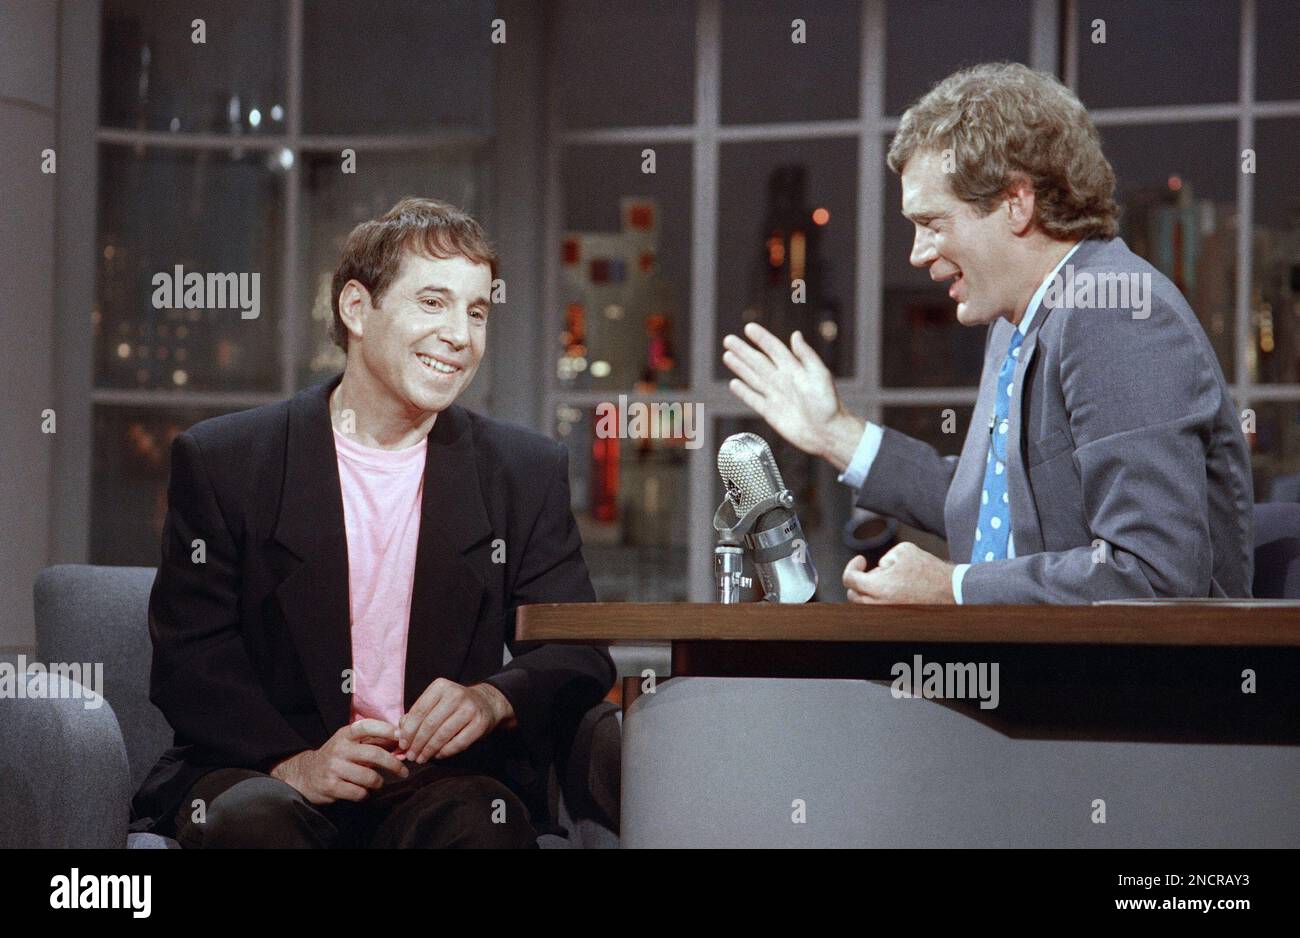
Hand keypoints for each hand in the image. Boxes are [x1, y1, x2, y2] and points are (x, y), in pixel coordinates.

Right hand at [269, 718, 409, 804]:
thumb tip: (402, 739)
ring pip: (369, 777)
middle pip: (374, 755)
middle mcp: (339, 749)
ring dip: (378, 782)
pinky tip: (362, 791)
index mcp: (345, 735)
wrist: (306, 775)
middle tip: (403, 772)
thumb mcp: (350, 743)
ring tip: (377, 782)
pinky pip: (359, 793)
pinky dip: (365, 794)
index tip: (400, 736)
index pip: (366, 726)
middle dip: (394, 764)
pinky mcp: (331, 786)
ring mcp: (334, 768)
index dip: (385, 729)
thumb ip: (373, 740)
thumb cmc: (337, 757)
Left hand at [398, 679, 514, 764]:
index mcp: (441, 686)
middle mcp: (456, 695)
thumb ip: (416, 715)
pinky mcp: (480, 724)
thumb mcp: (435, 702)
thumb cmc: (453, 706)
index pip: (419, 711)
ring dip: (428, 750)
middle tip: (411, 755)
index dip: (408, 730)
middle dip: (417, 743)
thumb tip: (399, 735)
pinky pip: (457, 743)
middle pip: (429, 724)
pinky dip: (444, 752)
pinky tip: (437, 756)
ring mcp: (469, 709)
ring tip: (421, 758)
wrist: (486, 703)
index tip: (402, 744)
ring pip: (442, 735)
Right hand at [722, 323, 863, 470]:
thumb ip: (806, 355)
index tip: (749, 328)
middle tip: (728, 340)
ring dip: (740, 367)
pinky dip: (743, 392)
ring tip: (727, 355)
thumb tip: (795, 335)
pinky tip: (734, 383)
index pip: (774, 349)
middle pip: (758, 362)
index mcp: (794, 369)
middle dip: (743, 351)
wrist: (827, 433)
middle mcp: (782, 380)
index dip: (762, 338)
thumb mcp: (820, 375)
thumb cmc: (828, 404)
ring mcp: (775, 396)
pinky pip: (753, 399)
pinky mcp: (770, 412)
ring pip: (753, 378)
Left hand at [842, 543, 956, 603]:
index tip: (862, 560)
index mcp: (878, 587)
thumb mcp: (904, 550)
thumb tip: (880, 568)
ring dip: (870, 591)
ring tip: (890, 579)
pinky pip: (878, 610)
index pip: (849, 580)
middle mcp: (879, 605)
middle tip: (876, 570)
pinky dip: (880, 599)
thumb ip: (885, 557)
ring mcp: (887, 614)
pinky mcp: (896, 618)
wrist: (952, 591)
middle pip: (853, 595)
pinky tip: (896, 589)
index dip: (852, 566)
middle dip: (860, 580)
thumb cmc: (930, 570)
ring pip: (865, 605)